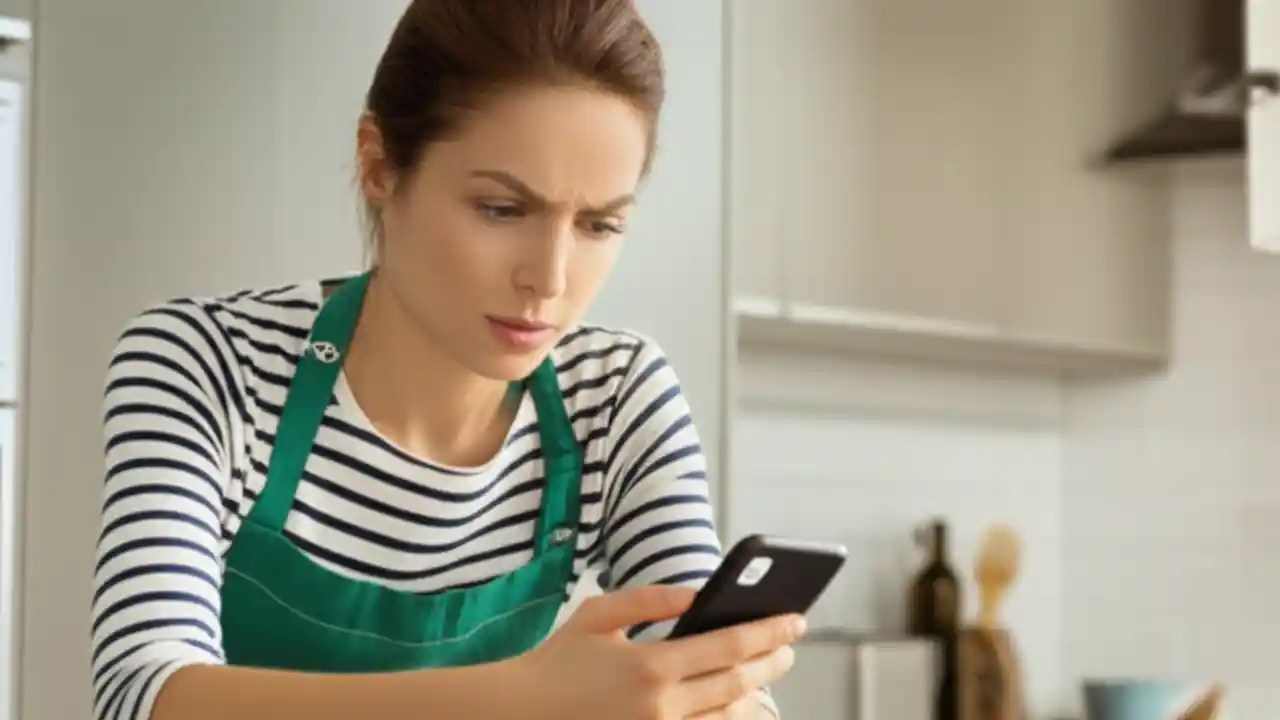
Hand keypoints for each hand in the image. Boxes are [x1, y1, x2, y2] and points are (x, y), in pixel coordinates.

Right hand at [510, 585, 802, 719]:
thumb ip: (652, 600)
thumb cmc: (557, 662)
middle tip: (791, 647)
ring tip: (768, 676)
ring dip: (756, 697)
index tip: (795, 621)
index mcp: (650, 665)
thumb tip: (699, 593)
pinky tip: (739, 707)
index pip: (728, 647)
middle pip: (737, 685)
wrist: (518, 715)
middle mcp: (661, 707)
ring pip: (727, 719)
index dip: (768, 633)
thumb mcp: (599, 615)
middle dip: (771, 663)